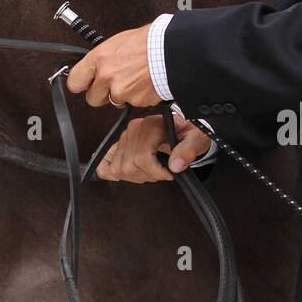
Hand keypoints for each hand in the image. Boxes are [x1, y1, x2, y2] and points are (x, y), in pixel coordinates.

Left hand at [65, 23, 160, 108]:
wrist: (171, 50)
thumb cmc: (149, 41)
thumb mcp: (118, 42)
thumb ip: (104, 58)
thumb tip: (97, 65)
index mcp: (99, 59)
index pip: (75, 81)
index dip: (80, 84)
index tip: (83, 84)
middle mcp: (106, 76)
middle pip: (92, 98)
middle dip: (101, 94)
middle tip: (112, 84)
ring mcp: (121, 91)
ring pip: (114, 101)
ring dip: (121, 94)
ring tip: (134, 78)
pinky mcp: (136, 101)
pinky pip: (132, 103)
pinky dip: (138, 96)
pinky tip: (144, 83)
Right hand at [97, 115, 212, 182]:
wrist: (183, 129)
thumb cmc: (188, 134)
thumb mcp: (196, 140)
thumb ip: (188, 151)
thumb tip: (175, 165)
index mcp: (151, 125)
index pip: (142, 158)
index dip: (156, 172)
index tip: (169, 174)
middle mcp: (134, 129)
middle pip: (129, 166)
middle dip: (147, 176)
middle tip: (161, 172)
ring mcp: (124, 137)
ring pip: (118, 168)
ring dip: (134, 176)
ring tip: (149, 171)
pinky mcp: (119, 144)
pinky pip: (104, 161)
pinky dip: (109, 171)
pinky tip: (121, 175)